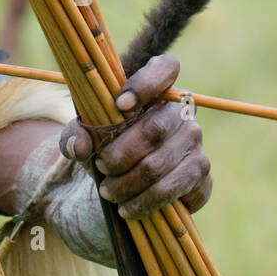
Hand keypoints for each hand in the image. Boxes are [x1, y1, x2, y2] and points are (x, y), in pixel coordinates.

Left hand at [58, 54, 211, 218]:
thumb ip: (74, 135)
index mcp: (157, 90)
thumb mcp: (84, 136)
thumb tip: (80, 146)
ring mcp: (196, 143)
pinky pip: (174, 190)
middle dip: (120, 154)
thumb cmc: (107, 146)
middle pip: (154, 129)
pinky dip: (144, 203)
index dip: (146, 82)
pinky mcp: (201, 175)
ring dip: (127, 183)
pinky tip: (127, 208)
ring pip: (159, 165)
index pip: (166, 67)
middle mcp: (182, 113)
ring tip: (107, 192)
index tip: (120, 105)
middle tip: (100, 167)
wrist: (126, 181)